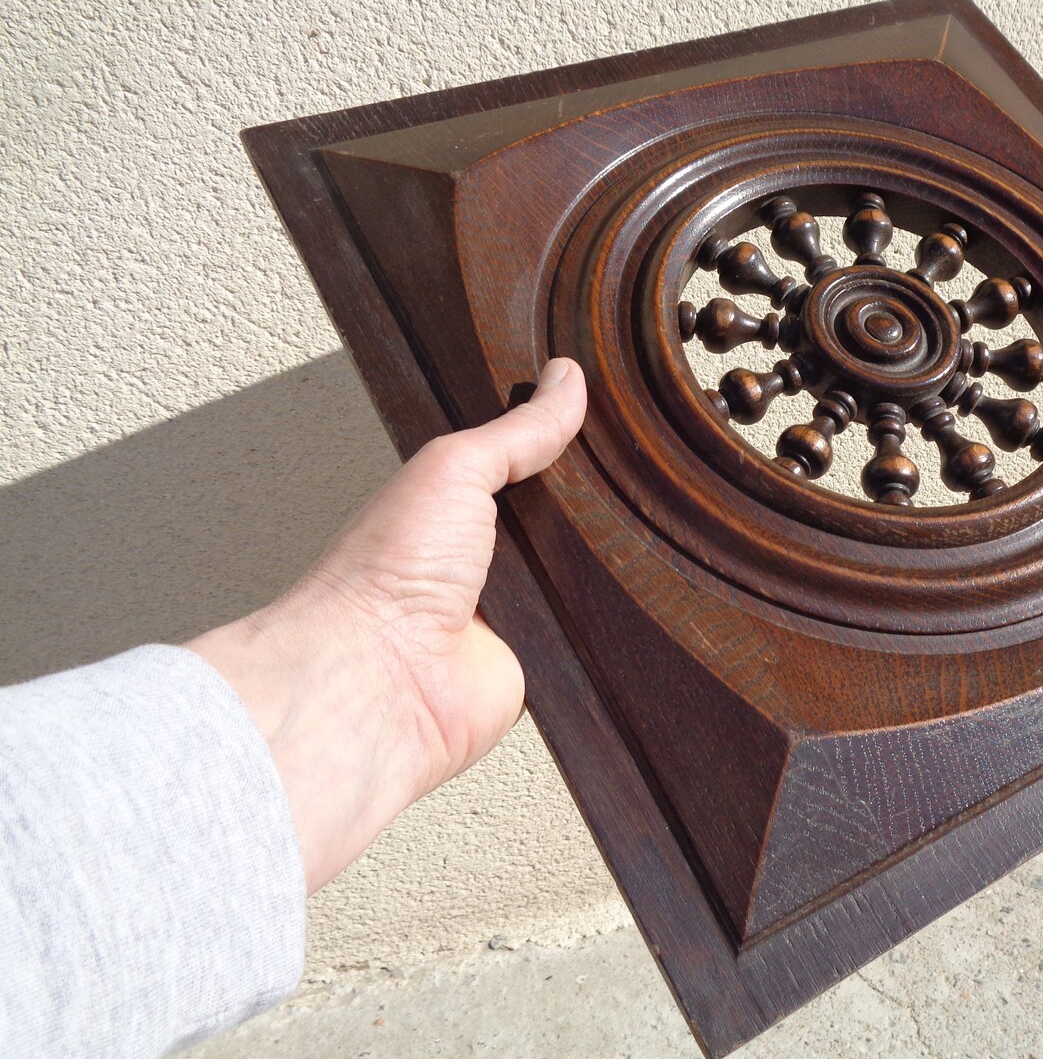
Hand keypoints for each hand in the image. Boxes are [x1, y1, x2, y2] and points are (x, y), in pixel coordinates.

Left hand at [188, 358, 586, 891]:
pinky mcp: (541, 659)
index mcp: (449, 506)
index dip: (560, 437)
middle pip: (561, 516)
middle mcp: (480, 557)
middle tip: (635, 465)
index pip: (519, 461)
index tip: (608, 407)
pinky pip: (593, 630)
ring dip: (604, 558)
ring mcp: (513, 610)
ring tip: (643, 520)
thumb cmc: (385, 574)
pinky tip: (637, 591)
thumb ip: (516, 432)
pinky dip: (610, 616)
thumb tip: (566, 380)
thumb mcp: (455, 468)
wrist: (383, 678)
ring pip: (583, 572)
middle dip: (592, 498)